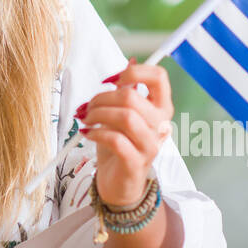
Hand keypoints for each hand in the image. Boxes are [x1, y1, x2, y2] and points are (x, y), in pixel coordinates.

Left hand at [77, 56, 173, 206]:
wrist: (118, 184)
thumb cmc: (119, 145)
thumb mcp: (121, 114)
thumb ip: (127, 91)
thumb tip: (130, 63)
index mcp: (160, 108)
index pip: (159, 77)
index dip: (134, 71)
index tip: (112, 80)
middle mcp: (160, 126)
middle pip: (132, 97)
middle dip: (102, 98)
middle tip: (88, 107)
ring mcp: (150, 146)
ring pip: (126, 117)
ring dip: (98, 115)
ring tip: (87, 120)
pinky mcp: (135, 163)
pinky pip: (117, 140)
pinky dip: (97, 133)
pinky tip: (88, 134)